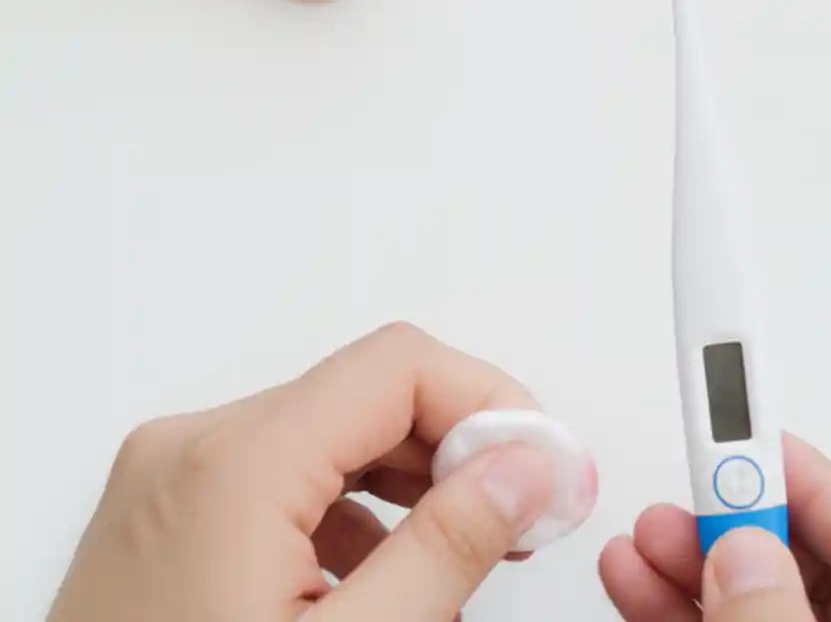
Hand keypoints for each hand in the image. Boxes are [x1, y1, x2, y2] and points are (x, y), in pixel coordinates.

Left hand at [50, 323, 554, 621]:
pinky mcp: (170, 521)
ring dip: (415, 485)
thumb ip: (446, 550)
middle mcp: (190, 455)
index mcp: (232, 468)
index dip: (492, 404)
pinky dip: (355, 514)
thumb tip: (521, 469)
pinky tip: (388, 579)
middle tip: (527, 515)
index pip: (398, 367)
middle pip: (367, 396)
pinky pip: (287, 481)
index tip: (544, 465)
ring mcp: (171, 486)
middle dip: (462, 450)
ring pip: (331, 438)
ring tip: (468, 555)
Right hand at [599, 434, 830, 620]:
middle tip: (682, 489)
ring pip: (761, 605)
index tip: (748, 430)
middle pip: (816, 567)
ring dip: (692, 568)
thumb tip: (743, 551)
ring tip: (640, 540)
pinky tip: (637, 585)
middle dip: (736, 525)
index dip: (812, 481)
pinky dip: (682, 614)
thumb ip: (779, 621)